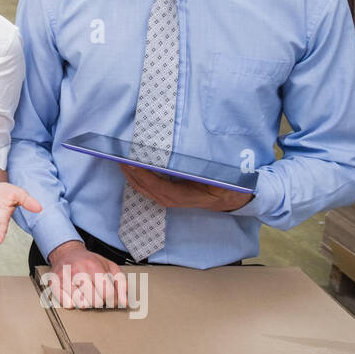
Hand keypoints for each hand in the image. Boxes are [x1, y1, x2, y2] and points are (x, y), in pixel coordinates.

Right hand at [43, 240, 126, 308]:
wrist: (66, 253)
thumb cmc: (89, 261)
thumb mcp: (109, 266)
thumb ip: (120, 283)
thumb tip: (123, 302)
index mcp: (93, 266)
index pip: (108, 294)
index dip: (111, 299)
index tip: (108, 297)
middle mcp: (78, 271)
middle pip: (95, 301)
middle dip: (98, 300)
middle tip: (95, 293)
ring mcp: (65, 278)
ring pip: (82, 304)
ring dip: (85, 302)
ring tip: (84, 293)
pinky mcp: (54, 284)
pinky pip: (67, 304)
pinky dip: (72, 303)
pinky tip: (74, 295)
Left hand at [121, 166, 252, 211]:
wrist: (235, 198)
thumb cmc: (230, 184)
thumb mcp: (222, 175)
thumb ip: (206, 168)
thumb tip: (190, 154)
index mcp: (188, 195)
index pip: (161, 188)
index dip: (145, 176)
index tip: (132, 162)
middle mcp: (177, 199)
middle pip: (149, 190)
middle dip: (132, 174)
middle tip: (119, 156)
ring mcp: (173, 199)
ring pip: (147, 191)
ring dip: (133, 177)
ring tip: (121, 160)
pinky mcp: (171, 196)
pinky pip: (151, 189)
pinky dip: (139, 179)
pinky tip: (132, 169)